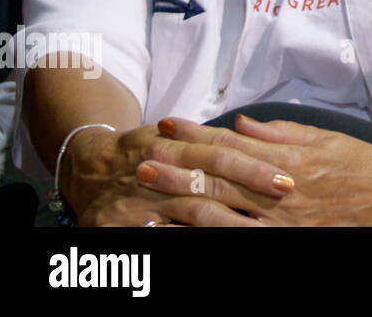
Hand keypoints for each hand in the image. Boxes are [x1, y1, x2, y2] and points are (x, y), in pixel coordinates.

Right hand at [62, 125, 266, 226]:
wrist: (84, 165)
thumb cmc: (141, 149)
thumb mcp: (171, 135)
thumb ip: (207, 138)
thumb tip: (251, 131)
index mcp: (173, 145)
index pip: (221, 153)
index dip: (254, 165)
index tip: (286, 177)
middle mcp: (158, 169)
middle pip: (212, 182)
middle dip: (250, 192)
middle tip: (283, 198)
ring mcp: (141, 201)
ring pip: (192, 212)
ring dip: (228, 222)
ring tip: (259, 229)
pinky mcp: (123, 227)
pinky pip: (163, 237)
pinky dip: (188, 238)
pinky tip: (215, 240)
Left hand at [138, 116, 371, 225]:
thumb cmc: (362, 164)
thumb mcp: (326, 138)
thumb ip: (281, 132)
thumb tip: (240, 123)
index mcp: (290, 159)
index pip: (232, 144)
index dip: (196, 134)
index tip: (167, 124)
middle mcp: (282, 191)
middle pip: (219, 178)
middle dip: (178, 166)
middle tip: (142, 159)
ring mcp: (282, 222)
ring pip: (221, 213)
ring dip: (181, 202)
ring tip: (148, 194)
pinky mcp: (287, 242)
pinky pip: (237, 240)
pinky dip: (206, 234)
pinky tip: (179, 230)